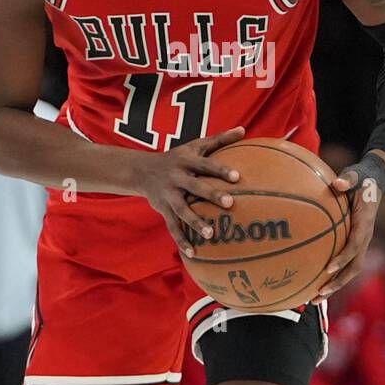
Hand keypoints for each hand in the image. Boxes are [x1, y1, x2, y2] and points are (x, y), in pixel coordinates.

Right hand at [137, 126, 244, 257]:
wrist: (142, 170)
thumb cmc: (177, 157)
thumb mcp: (195, 146)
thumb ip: (219, 140)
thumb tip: (243, 130)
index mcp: (186, 161)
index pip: (206, 165)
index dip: (220, 170)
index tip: (237, 177)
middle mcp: (176, 178)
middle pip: (194, 187)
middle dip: (210, 195)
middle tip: (230, 203)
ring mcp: (168, 195)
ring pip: (182, 210)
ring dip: (195, 222)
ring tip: (210, 234)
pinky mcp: (163, 210)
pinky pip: (173, 227)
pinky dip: (182, 241)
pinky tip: (194, 253)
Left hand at [311, 151, 384, 303]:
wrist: (375, 180)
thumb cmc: (363, 178)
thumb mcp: (357, 174)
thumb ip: (348, 179)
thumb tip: (337, 184)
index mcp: (365, 223)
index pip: (355, 245)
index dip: (343, 258)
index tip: (328, 268)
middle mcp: (365, 237)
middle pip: (354, 267)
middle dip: (337, 282)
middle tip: (318, 294)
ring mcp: (361, 242)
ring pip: (350, 270)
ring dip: (334, 285)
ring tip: (313, 299)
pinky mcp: (355, 242)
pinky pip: (344, 263)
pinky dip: (332, 275)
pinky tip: (314, 282)